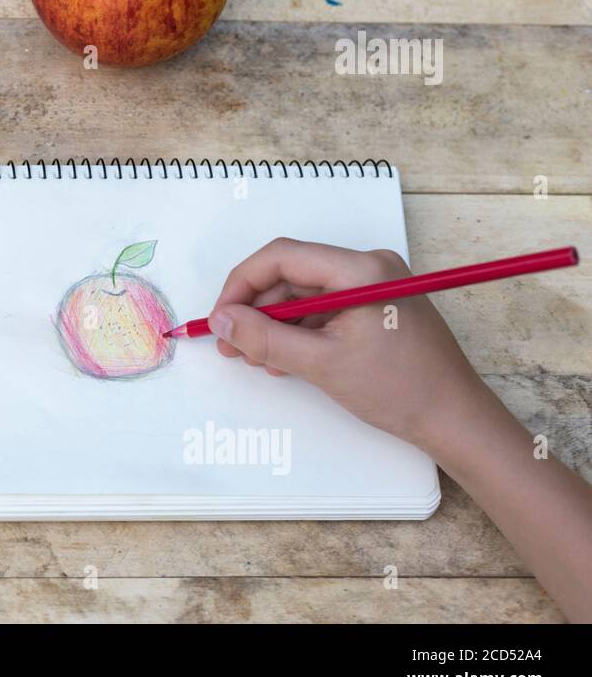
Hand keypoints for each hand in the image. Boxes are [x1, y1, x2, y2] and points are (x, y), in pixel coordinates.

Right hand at [207, 237, 486, 447]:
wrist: (455, 418)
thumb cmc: (402, 389)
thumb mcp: (321, 364)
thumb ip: (264, 338)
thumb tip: (221, 321)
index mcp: (361, 269)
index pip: (281, 257)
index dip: (241, 285)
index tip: (220, 318)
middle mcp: (368, 267)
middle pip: (291, 275)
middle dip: (255, 310)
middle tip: (231, 345)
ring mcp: (373, 285)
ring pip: (303, 294)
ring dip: (274, 324)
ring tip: (255, 358)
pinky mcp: (374, 306)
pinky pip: (323, 308)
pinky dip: (298, 331)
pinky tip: (283, 358)